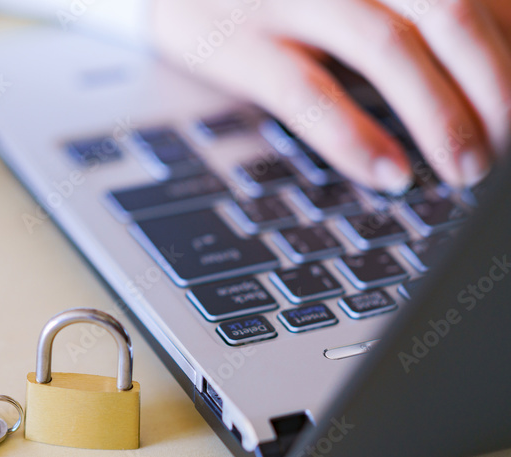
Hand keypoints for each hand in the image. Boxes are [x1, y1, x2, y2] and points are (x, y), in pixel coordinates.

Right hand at [151, 0, 510, 191]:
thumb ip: (411, 17)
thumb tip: (487, 68)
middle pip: (449, 12)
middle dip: (494, 86)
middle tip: (509, 147)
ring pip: (388, 48)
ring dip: (439, 113)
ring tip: (466, 170)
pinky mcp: (241, 42)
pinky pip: (308, 92)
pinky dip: (353, 135)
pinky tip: (387, 172)